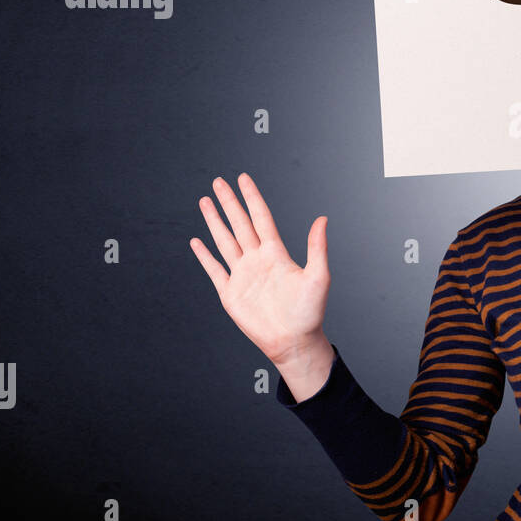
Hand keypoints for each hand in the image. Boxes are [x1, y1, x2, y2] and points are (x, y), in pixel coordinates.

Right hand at [190, 173, 332, 389]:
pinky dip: (204, 256)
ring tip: (205, 202)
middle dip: (228, 203)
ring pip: (224, 241)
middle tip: (218, 182)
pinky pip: (214, 270)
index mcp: (276, 253)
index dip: (252, 198)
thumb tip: (323, 219)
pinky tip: (197, 242)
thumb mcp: (318, 276)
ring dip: (214, 222)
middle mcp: (257, 260)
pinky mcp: (230, 293)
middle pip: (239, 224)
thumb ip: (317, 247)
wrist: (293, 341)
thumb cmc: (309, 312)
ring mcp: (242, 275)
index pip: (260, 218)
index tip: (243, 178)